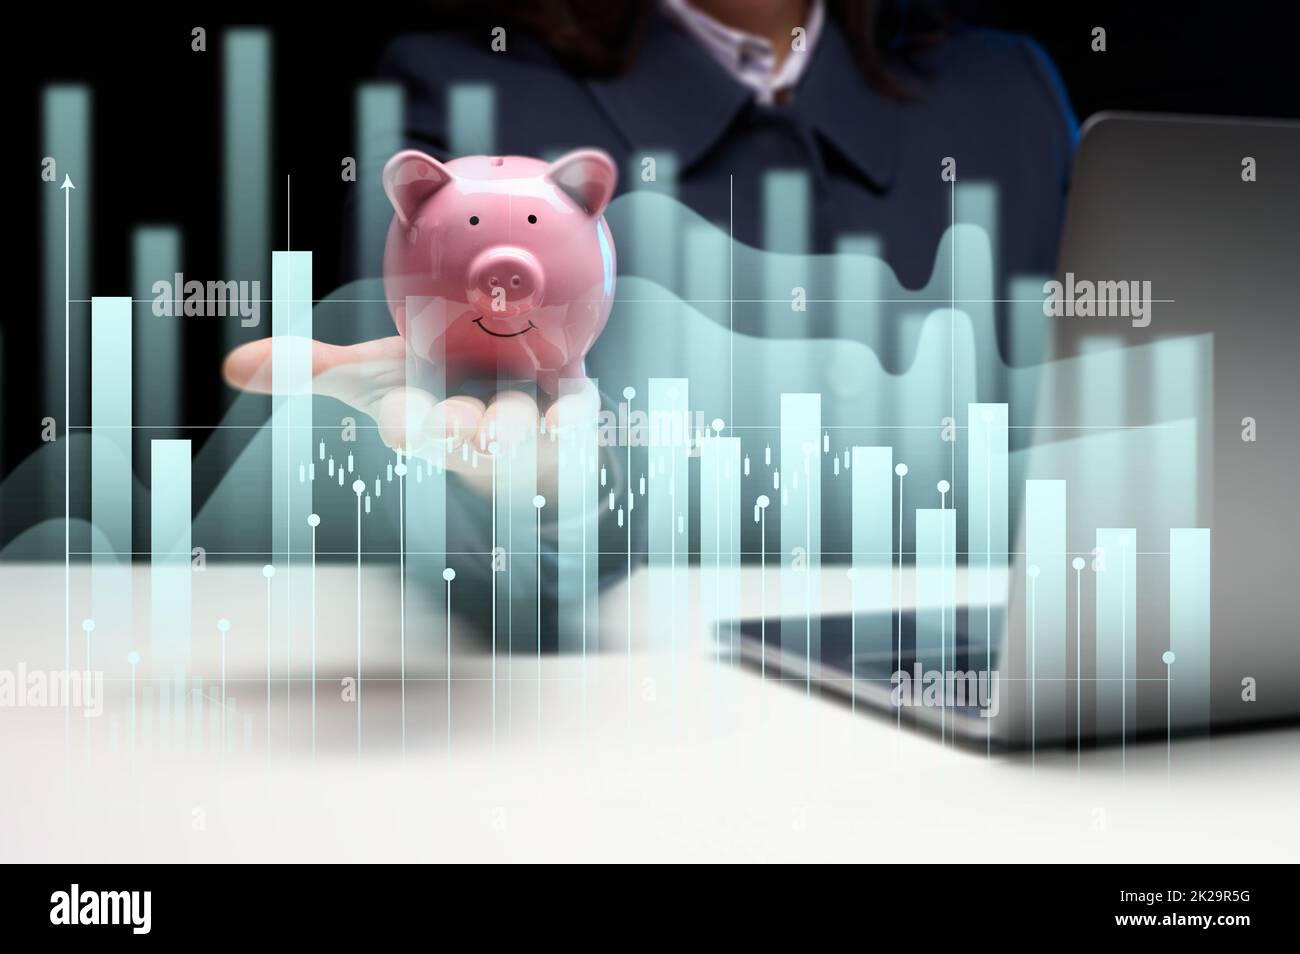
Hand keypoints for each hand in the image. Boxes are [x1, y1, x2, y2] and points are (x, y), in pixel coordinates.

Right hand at [222, 335, 599, 496]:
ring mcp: (524, 422)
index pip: (408, 423)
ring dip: (512, 430)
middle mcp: (474, 426)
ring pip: (517, 428)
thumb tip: (232, 367)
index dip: (403, 422)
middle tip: (453, 429)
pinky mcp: (571, 416)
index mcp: (426, 417)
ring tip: (504, 430)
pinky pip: (578, 417)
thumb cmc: (435, 390)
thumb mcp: (373, 375)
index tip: (396, 420)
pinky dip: (576, 419)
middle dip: (454, 433)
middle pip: (461, 433)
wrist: (514, 408)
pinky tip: (574, 412)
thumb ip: (312, 369)